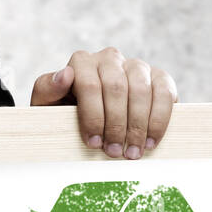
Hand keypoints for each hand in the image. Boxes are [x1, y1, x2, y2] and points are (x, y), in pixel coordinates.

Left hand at [30, 47, 177, 159]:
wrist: (89, 121)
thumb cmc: (64, 114)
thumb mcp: (46, 105)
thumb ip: (47, 90)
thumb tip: (65, 74)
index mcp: (81, 62)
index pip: (89, 84)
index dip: (92, 116)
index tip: (93, 143)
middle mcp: (110, 58)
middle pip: (117, 88)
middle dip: (115, 124)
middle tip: (113, 152)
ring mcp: (136, 66)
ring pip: (141, 90)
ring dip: (138, 126)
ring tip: (132, 152)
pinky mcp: (158, 77)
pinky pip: (165, 92)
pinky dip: (159, 119)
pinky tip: (151, 141)